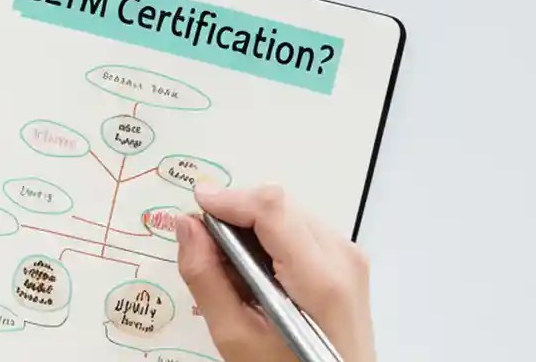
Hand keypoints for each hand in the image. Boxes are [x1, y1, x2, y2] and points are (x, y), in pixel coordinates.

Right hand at [175, 185, 375, 361]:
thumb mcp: (236, 337)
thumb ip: (206, 278)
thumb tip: (186, 225)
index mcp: (319, 280)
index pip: (272, 208)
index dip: (229, 198)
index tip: (196, 208)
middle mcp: (342, 257)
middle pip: (279, 205)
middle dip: (236, 214)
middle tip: (207, 248)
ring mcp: (349, 255)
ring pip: (288, 212)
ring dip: (252, 226)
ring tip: (235, 269)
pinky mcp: (348, 259)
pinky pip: (301, 227)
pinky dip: (271, 238)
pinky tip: (259, 272)